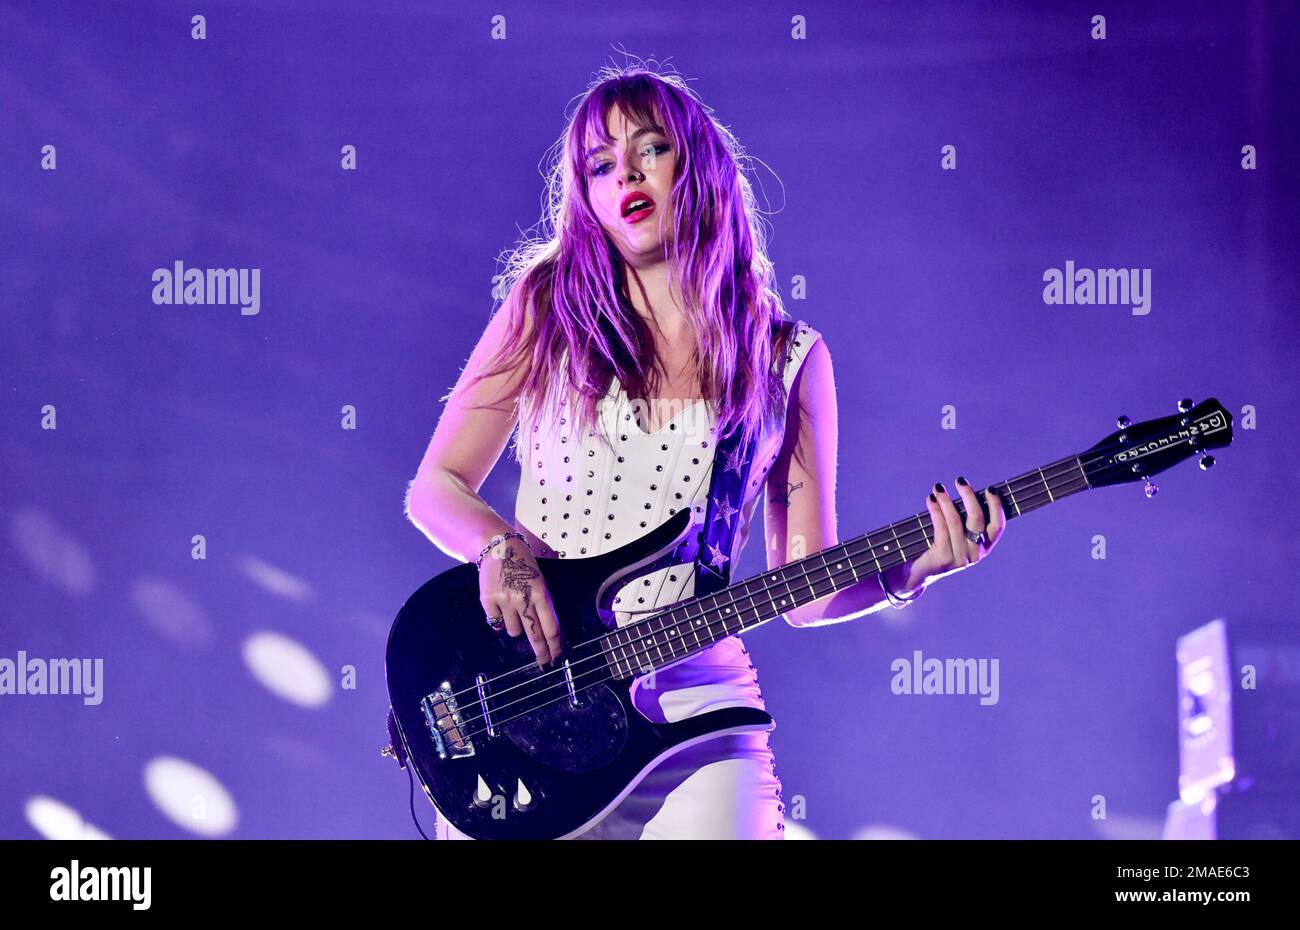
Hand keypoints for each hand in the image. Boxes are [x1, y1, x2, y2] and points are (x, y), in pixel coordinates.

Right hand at [478, 538, 563, 667]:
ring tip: (514, 609)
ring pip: (513, 631)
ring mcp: (504, 601)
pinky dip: (498, 619)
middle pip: (534, 635)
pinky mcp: (488, 601)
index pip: (551, 627)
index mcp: (540, 593)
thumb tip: (546, 632)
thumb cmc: (523, 565)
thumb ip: (543, 604)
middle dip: (541, 652)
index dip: (555, 646)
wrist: (498, 547)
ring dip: (516, 626)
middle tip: (544, 663)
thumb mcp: (540, 581)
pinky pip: (495, 623)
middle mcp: (523, 599)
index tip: (557, 657)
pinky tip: (500, 604)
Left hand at [895, 476, 1005, 591]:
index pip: (998, 526)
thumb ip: (966, 518)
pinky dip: (935, 510)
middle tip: (960, 481)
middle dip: (969, 496)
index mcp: (985, 547)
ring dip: (946, 501)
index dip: (996, 507)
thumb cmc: (941, 546)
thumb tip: (968, 490)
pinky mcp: (944, 559)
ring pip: (956, 521)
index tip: (990, 490)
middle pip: (977, 519)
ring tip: (938, 488)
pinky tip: (931, 500)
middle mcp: (976, 554)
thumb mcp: (958, 534)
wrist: (921, 572)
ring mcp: (961, 558)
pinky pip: (941, 528)